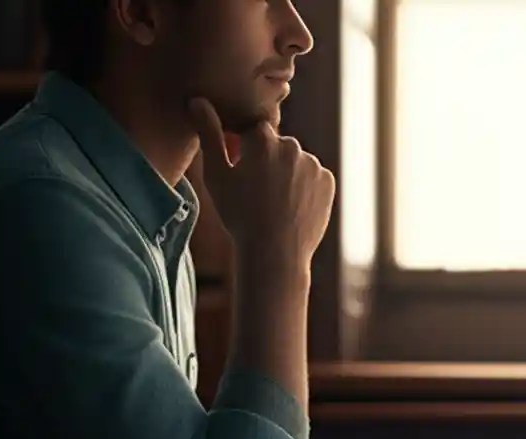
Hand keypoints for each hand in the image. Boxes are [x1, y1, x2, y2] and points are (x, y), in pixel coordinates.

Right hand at [188, 97, 335, 276]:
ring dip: (288, 174)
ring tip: (275, 203)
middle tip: (258, 192)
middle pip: (278, 147)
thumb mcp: (217, 174)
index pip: (254, 132)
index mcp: (263, 139)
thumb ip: (209, 134)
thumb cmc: (239, 214)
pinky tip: (292, 207)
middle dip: (269, 161)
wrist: (275, 251)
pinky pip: (314, 178)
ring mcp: (313, 164)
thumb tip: (197, 100)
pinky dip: (305, 188)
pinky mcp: (328, 182)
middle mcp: (292, 146)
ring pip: (297, 163)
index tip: (243, 172)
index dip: (247, 151)